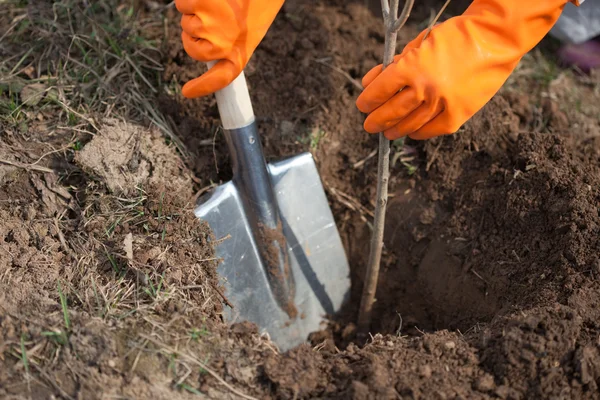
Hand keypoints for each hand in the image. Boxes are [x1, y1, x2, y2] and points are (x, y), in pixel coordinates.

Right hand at [176, 0, 283, 97]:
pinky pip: (182, 5)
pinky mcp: (200, 4)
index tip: (187, 92)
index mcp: (239, 54)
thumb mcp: (247, 30)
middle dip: (193, 34)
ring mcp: (209, 26)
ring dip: (194, 12)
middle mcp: (222, 45)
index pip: (220, 79)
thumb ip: (227, 44)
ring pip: (185, 23)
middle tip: (214, 17)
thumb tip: (205, 50)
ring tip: (216, 3)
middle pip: (191, 48)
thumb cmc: (254, 3)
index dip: (203, 87)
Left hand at [356, 0, 579, 139]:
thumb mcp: (418, 43)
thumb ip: (392, 64)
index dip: (368, 100)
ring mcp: (442, 103)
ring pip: (409, 124)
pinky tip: (411, 132)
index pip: (380, 90)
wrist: (495, 39)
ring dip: (394, 130)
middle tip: (369, 125)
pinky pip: (432, 130)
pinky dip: (419, 133)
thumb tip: (369, 83)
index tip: (362, 106)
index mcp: (411, 67)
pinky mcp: (459, 114)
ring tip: (387, 132)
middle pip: (391, 112)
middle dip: (376, 120)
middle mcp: (424, 88)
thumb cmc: (453, 37)